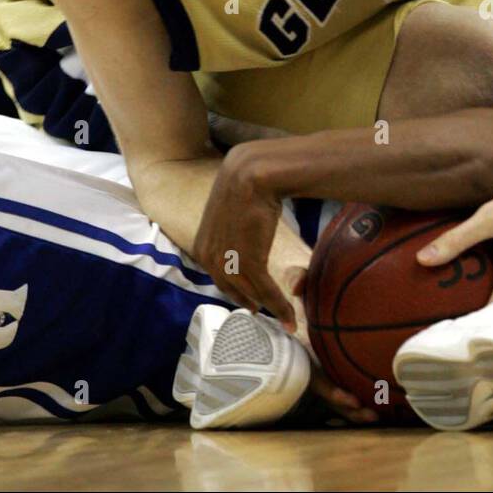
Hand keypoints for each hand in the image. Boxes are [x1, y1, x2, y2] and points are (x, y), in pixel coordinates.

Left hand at [192, 143, 296, 330]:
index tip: (249, 299)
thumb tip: (245, 225)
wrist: (251, 174)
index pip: (218, 275)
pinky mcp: (248, 262)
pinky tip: (290, 315)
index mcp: (202, 245)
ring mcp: (228, 261)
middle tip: (261, 311)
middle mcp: (210, 258)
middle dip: (249, 300)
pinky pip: (265, 291)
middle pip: (232, 288)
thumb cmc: (245, 185)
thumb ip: (233, 225)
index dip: (236, 289)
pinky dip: (279, 305)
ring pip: (252, 292)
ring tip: (285, 318)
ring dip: (271, 308)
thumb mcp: (229, 210)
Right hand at [285, 265, 379, 424]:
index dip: (331, 390)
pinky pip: (353, 384)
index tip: (350, 399)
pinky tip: (389, 401)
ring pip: (341, 398)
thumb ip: (297, 278)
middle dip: (349, 409)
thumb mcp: (300, 281)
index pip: (317, 377)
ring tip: (380, 416)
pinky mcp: (342, 366)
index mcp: (307, 350)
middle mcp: (316, 364)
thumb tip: (297, 285)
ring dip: (358, 410)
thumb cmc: (310, 289)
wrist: (318, 290)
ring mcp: (328, 368)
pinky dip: (367, 395)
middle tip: (372, 415)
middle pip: (331, 397)